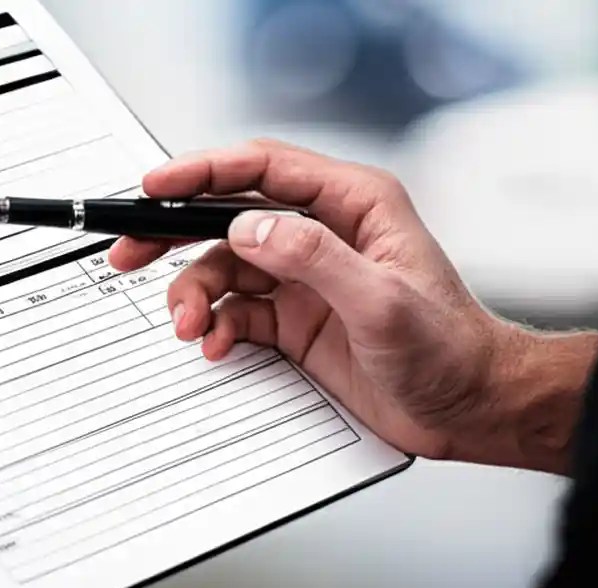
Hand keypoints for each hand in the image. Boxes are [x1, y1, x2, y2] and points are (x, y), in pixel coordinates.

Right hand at [110, 139, 590, 471]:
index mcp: (353, 206)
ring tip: (189, 326)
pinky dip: (216, 327)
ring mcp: (304, 277)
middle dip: (173, 234)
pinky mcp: (293, 318)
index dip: (203, 172)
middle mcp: (322, 234)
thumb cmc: (448, 348)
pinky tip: (216, 344)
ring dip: (196, 297)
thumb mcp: (382, 300)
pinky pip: (235, 311)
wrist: (467, 407)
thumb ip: (313, 258)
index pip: (263, 170)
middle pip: (228, 217)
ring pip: (224, 269)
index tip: (156, 185)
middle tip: (129, 252)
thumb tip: (250, 229)